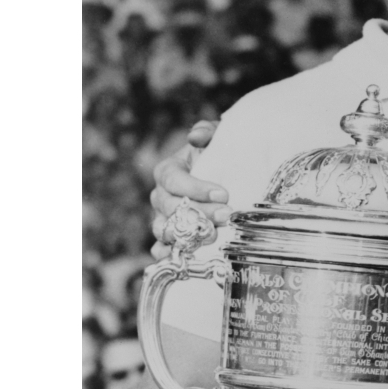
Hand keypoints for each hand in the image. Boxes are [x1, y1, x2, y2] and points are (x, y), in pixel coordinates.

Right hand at [150, 120, 230, 258]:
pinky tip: (184, 257)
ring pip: (165, 228)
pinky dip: (168, 254)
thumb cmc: (216, 155)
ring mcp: (163, 218)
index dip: (195, 187)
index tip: (223, 193)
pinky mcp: (170, 237)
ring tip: (214, 235)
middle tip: (227, 214)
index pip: (173, 179)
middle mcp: (160, 196)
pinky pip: (162, 248)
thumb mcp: (215, 138)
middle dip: (200, 212)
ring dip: (188, 234)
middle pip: (171, 206)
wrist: (223, 177)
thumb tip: (197, 136)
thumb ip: (207, 131)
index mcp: (167, 171)